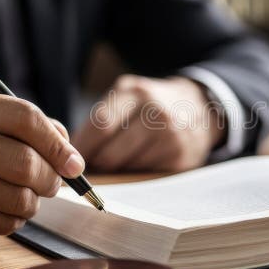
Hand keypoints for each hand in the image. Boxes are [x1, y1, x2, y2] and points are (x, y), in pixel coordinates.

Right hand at [0, 83, 84, 239]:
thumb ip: (32, 126)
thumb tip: (71, 159)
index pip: (24, 119)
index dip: (58, 143)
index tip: (74, 163)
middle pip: (23, 162)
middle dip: (51, 178)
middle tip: (53, 182)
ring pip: (15, 198)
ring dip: (34, 202)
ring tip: (28, 195)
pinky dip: (14, 219)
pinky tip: (6, 209)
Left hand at [71, 74, 224, 172]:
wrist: (199, 107)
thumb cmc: (151, 105)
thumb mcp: (128, 96)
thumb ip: (102, 118)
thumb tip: (69, 152)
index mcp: (135, 93)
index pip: (101, 124)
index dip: (82, 148)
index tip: (69, 159)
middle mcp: (155, 113)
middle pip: (111, 153)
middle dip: (96, 165)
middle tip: (90, 168)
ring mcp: (171, 136)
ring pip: (126, 168)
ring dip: (116, 171)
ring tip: (117, 164)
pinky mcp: (181, 157)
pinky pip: (145, 174)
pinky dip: (135, 174)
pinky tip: (139, 164)